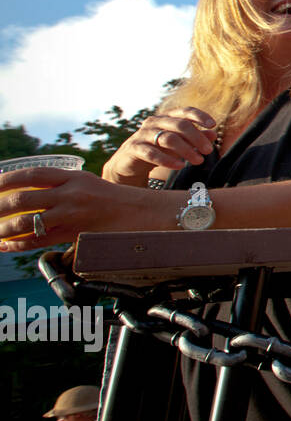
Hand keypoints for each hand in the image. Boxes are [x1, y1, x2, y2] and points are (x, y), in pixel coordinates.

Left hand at [0, 167, 163, 250]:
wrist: (146, 215)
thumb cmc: (118, 203)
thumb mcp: (90, 186)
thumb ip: (64, 188)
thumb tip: (33, 195)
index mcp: (74, 177)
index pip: (32, 174)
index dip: (6, 179)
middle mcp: (71, 192)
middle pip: (22, 197)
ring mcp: (73, 213)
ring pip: (26, 220)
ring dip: (3, 228)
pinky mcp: (75, 232)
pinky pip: (39, 239)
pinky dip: (18, 244)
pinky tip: (6, 246)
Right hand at [102, 107, 217, 184]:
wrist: (129, 163)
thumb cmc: (158, 150)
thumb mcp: (178, 143)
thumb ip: (195, 138)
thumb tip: (213, 134)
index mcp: (166, 117)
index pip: (185, 111)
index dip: (199, 116)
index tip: (212, 124)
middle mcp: (154, 122)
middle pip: (180, 125)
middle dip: (197, 138)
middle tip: (209, 151)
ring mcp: (143, 134)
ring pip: (168, 139)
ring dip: (186, 150)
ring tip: (199, 161)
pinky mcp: (134, 148)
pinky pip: (152, 153)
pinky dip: (167, 160)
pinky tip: (180, 166)